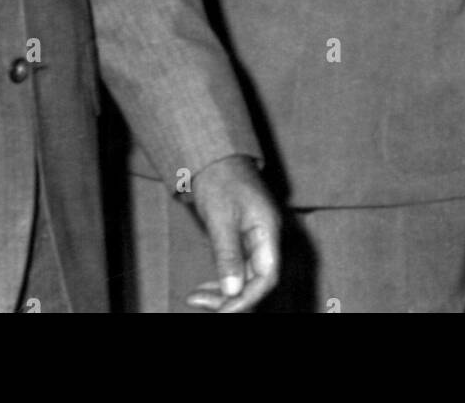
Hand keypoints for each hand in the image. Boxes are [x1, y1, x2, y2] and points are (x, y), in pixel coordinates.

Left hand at [186, 154, 279, 312]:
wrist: (214, 154)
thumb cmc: (219, 179)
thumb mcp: (220, 216)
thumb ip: (228, 254)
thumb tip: (233, 290)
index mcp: (268, 230)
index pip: (267, 277)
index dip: (247, 299)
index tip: (223, 311)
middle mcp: (267, 238)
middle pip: (257, 281)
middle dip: (231, 299)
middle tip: (199, 303)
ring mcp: (257, 239)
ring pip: (247, 278)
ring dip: (224, 292)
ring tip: (196, 298)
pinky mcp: (245, 239)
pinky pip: (239, 268)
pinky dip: (223, 280)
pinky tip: (206, 288)